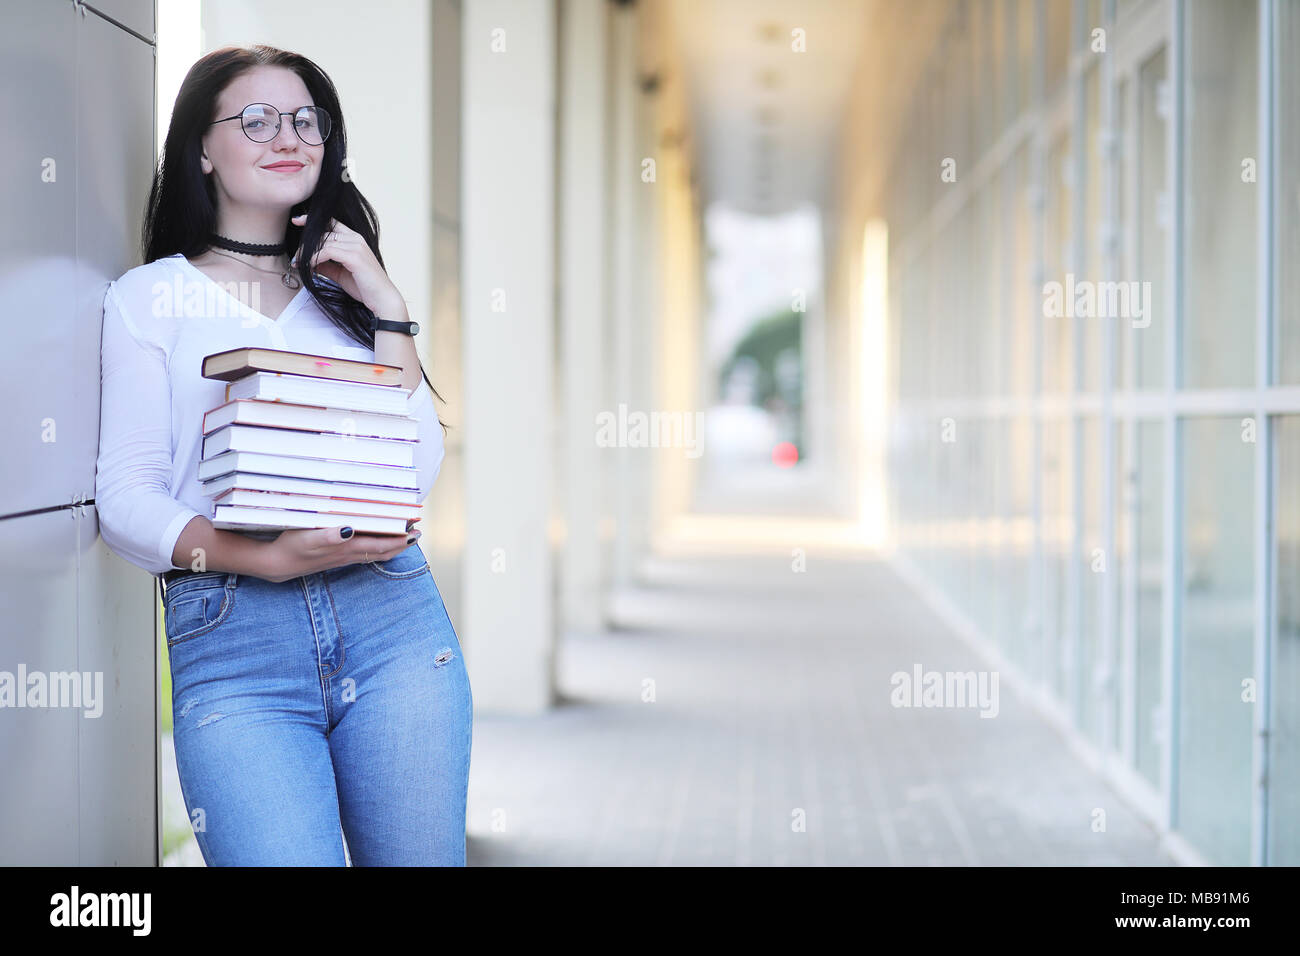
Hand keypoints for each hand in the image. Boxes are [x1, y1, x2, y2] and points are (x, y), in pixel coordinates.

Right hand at [256, 519, 421, 583]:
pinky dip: (377, 548)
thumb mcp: (308, 538)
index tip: (414, 528)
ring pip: (374, 554)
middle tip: (417, 532)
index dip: (399, 537)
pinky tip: (376, 543)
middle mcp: (349, 555)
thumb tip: (349, 530)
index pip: (381, 544)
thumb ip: (329, 535)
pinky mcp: (337, 558)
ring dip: (391, 546)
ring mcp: (343, 558)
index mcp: (347, 548)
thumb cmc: (292, 547)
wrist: (277, 564)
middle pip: (383, 551)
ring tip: (404, 538)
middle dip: (401, 542)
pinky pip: (364, 554)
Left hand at [290, 212, 406, 319]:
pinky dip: (314, 259)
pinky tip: (309, 267)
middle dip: (306, 244)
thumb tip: (309, 262)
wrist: (382, 299)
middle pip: (323, 232)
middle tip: (295, 258)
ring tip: (298, 264)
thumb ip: (326, 265)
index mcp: (355, 239)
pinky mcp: (354, 256)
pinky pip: (326, 252)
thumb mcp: (340, 273)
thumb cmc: (364, 287)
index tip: (297, 221)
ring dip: (307, 253)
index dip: (313, 220)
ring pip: (323, 242)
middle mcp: (356, 239)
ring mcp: (356, 246)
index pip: (331, 222)